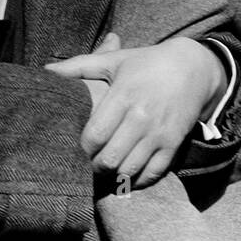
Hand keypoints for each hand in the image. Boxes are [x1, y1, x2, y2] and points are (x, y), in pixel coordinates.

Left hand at [45, 37, 225, 187]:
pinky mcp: (174, 143)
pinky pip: (153, 173)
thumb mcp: (116, 61)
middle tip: (89, 163)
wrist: (194, 67)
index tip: (77, 148)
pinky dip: (137, 180)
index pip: (94, 135)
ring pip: (129, 169)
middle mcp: (141, 116)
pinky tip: (128, 174)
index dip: (82, 148)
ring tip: (107, 169)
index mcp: (124, 95)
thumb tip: (46, 69)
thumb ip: (79, 66)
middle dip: (95, 166)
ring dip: (114, 175)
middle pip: (109, 158)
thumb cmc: (148, 63)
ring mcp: (159, 132)